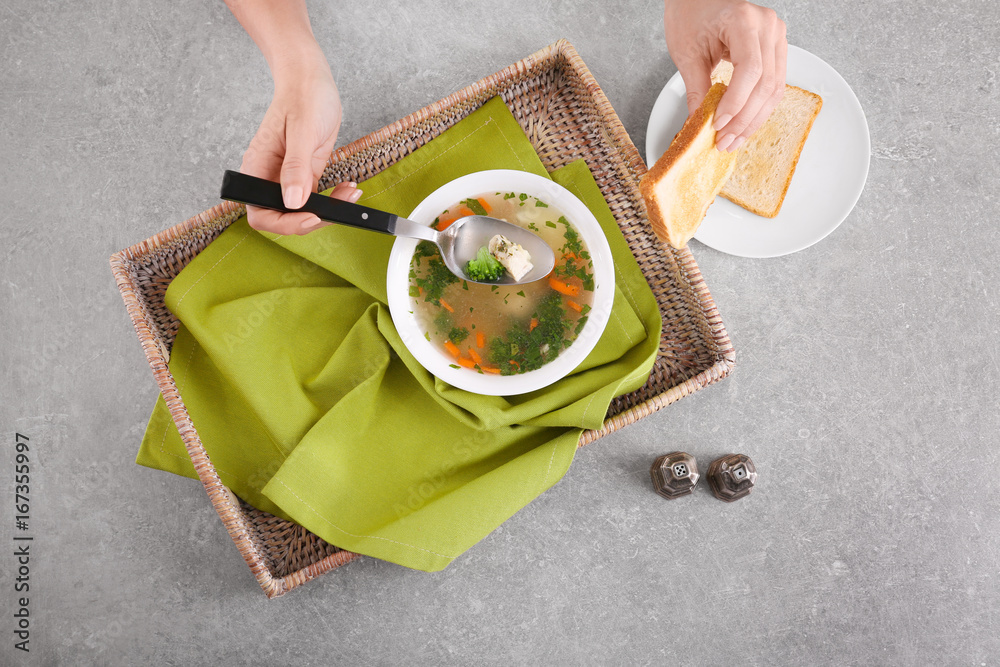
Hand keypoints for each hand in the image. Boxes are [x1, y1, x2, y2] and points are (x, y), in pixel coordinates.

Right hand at [240, 54, 360, 234]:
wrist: (311, 79)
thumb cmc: (302, 95)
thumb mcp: (302, 130)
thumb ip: (296, 167)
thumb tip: (293, 202)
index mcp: (257, 168)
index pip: (260, 213)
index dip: (285, 223)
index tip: (311, 216)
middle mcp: (269, 178)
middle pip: (283, 218)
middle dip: (311, 220)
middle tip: (338, 209)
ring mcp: (288, 178)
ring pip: (303, 212)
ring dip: (328, 211)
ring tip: (350, 196)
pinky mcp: (305, 175)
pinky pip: (316, 199)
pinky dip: (334, 200)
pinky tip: (348, 189)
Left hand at [663, 0, 786, 151]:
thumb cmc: (690, 14)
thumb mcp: (687, 53)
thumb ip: (697, 89)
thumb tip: (700, 124)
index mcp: (744, 21)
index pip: (749, 70)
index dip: (735, 102)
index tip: (718, 125)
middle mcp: (768, 26)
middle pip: (765, 83)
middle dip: (744, 118)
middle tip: (725, 142)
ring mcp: (776, 36)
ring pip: (774, 88)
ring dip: (754, 119)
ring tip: (734, 140)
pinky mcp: (775, 48)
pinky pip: (773, 83)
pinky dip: (759, 107)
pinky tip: (743, 124)